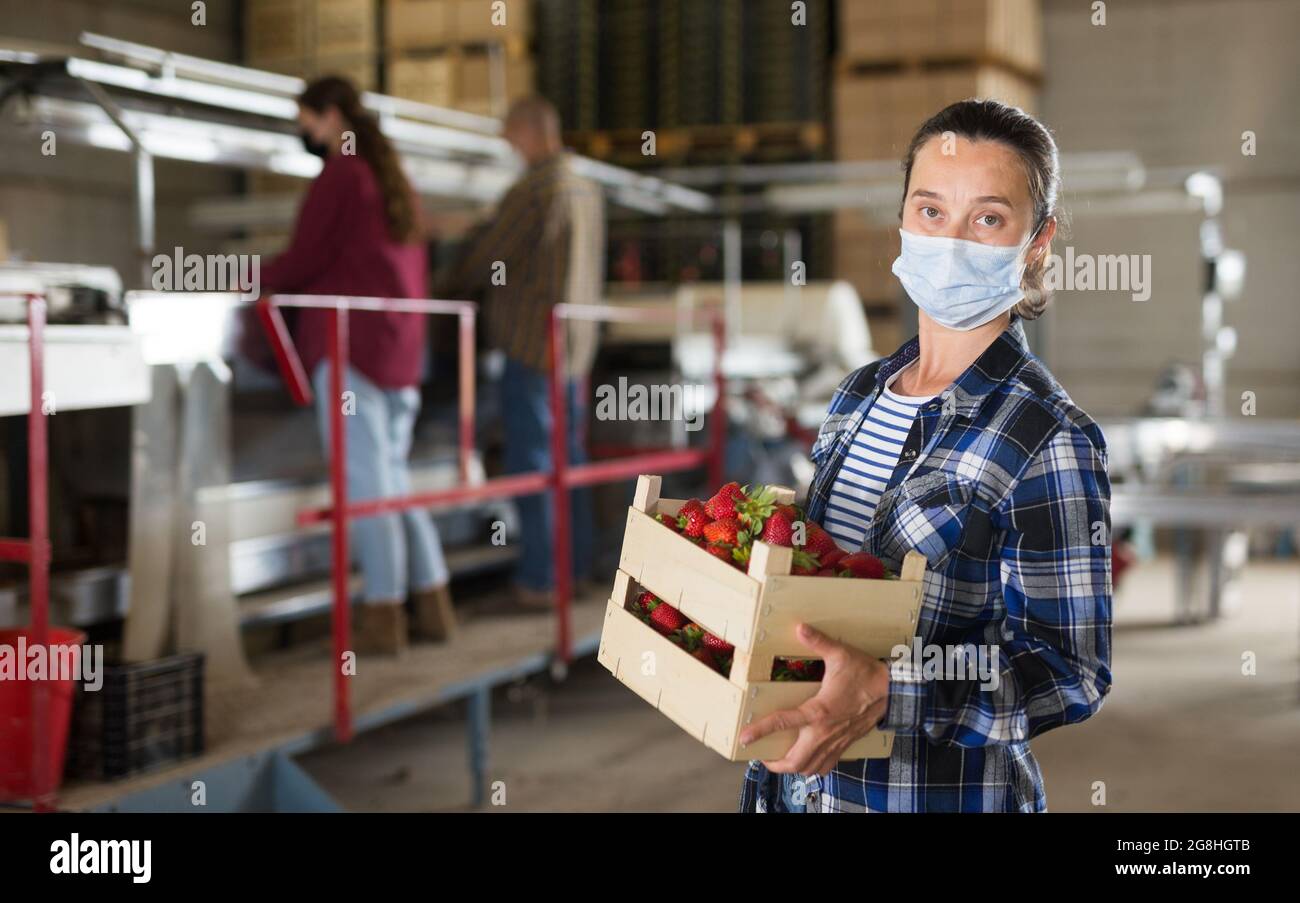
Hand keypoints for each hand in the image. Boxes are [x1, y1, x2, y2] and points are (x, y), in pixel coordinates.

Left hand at [738, 623, 890, 776]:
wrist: (895, 691)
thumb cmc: (867, 674)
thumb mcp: (841, 654)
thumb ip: (819, 641)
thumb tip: (800, 628)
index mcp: (819, 711)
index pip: (784, 722)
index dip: (761, 731)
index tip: (745, 737)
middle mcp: (825, 732)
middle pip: (795, 761)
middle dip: (775, 764)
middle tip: (762, 755)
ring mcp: (836, 742)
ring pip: (810, 768)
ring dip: (792, 769)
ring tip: (779, 761)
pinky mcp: (845, 745)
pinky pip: (826, 766)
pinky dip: (812, 768)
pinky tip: (806, 761)